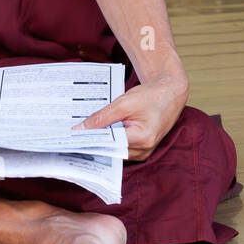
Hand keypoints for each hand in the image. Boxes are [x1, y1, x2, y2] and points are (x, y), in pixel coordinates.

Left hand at [73, 71, 188, 161]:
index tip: (72, 138)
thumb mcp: (124, 103)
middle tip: (73, 137)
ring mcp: (144, 151)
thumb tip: (80, 129)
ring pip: (115, 151)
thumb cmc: (151, 96)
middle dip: (93, 143)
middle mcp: (144, 150)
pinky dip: (110, 141)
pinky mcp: (142, 148)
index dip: (90, 141)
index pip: (110, 144)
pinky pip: (121, 148)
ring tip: (83, 134)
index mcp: (143, 139)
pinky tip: (99, 133)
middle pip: (111, 151)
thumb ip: (102, 118)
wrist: (170, 92)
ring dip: (101, 143)